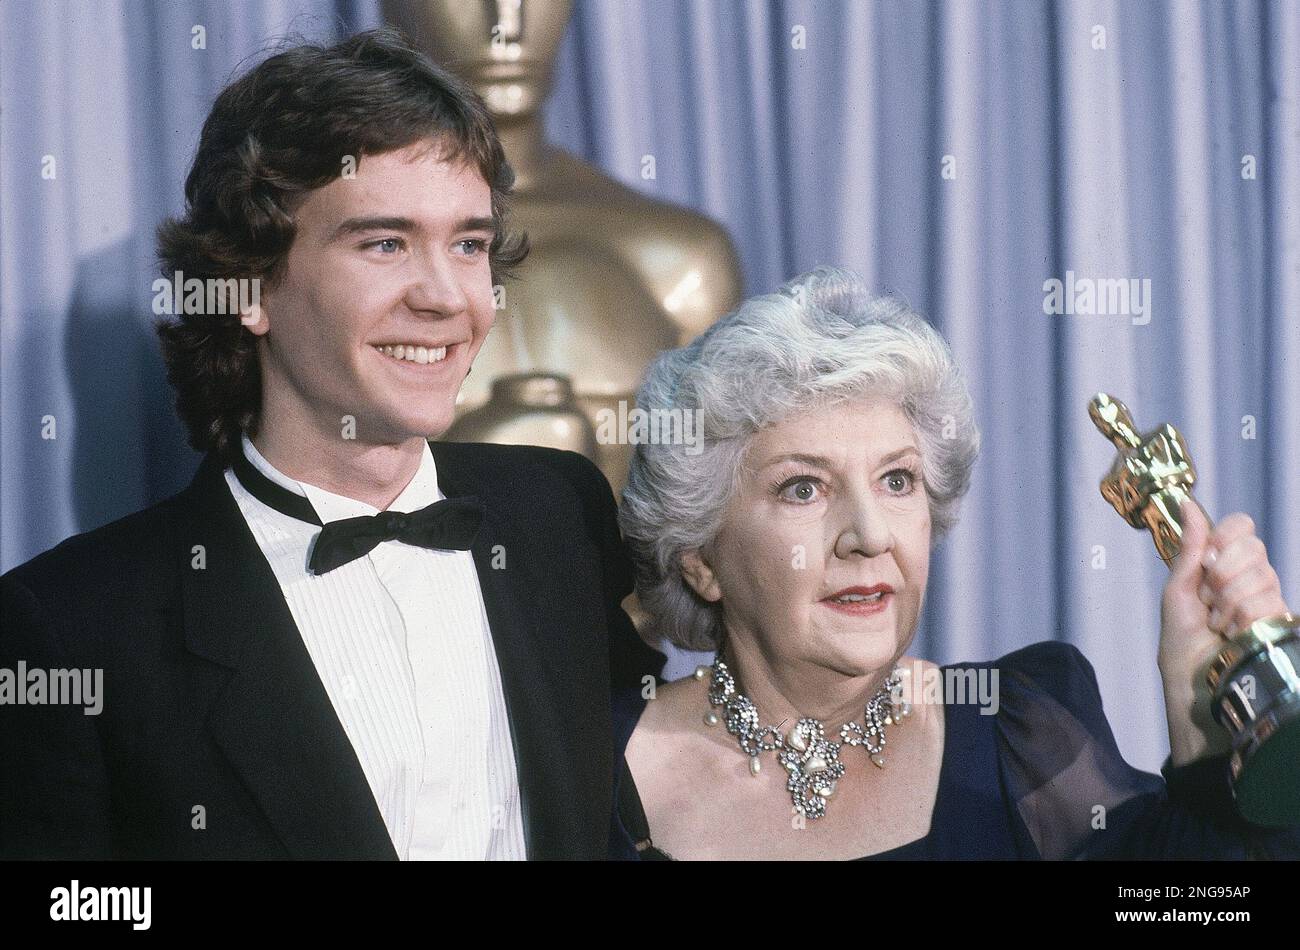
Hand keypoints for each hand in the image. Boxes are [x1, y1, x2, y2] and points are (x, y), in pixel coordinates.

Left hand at [1159, 498, 1289, 763]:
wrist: (1198, 696)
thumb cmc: (1183, 651)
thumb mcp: (1178, 595)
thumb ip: (1190, 550)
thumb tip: (1187, 502)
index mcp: (1224, 569)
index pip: (1242, 528)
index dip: (1227, 539)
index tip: (1209, 563)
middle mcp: (1252, 582)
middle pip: (1253, 549)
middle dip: (1222, 577)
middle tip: (1208, 605)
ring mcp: (1271, 604)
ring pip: (1263, 577)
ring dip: (1230, 604)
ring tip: (1220, 628)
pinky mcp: (1284, 626)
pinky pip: (1271, 604)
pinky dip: (1245, 620)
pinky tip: (1235, 637)